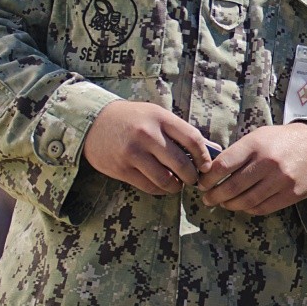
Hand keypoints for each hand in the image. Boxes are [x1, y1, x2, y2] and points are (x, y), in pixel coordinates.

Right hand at [82, 100, 211, 194]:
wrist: (94, 122)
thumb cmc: (132, 119)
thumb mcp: (156, 115)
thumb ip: (180, 131)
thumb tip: (212, 150)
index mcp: (160, 118)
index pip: (193, 140)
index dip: (204, 157)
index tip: (206, 166)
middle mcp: (147, 135)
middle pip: (182, 164)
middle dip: (192, 176)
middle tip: (193, 179)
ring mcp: (133, 153)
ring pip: (166, 179)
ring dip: (177, 186)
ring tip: (177, 184)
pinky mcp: (122, 169)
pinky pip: (150, 186)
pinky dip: (161, 190)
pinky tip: (162, 185)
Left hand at [200, 123, 306, 213]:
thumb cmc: (281, 140)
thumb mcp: (258, 136)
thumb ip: (238, 152)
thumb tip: (212, 171)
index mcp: (256, 144)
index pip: (223, 165)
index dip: (208, 178)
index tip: (202, 183)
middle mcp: (268, 162)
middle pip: (232, 186)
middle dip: (214, 195)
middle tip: (207, 198)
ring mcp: (281, 180)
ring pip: (246, 201)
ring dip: (229, 205)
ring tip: (223, 203)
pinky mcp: (291, 194)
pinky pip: (263, 208)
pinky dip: (248, 209)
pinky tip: (242, 205)